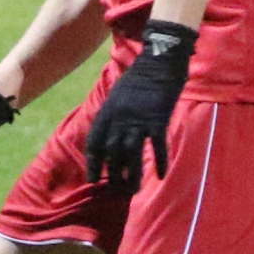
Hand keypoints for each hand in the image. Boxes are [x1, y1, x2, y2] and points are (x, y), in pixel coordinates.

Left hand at [85, 21, 195, 192]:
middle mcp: (118, 118)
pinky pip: (157, 146)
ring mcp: (138, 119)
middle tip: (117, 191)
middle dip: (113, 174)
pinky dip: (159, 162)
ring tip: (134, 189)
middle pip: (112, 153)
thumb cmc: (139, 79)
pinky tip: (160, 176)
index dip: (93, 163)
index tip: (93, 179)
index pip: (94, 143)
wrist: (159, 62)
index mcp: (107, 112)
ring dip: (132, 174)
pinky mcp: (157, 119)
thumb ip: (113, 115)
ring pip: (131, 154)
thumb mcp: (117, 96)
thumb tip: (112, 137)